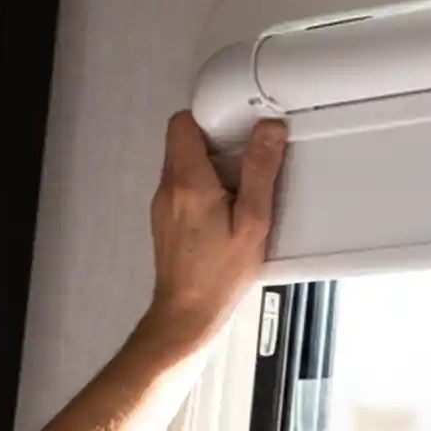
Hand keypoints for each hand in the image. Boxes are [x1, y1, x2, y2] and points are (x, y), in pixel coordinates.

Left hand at [141, 111, 285, 350]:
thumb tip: (268, 130)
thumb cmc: (220, 274)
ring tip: (241, 192)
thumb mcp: (253, 222)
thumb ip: (260, 172)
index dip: (210, 118)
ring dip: (211, 166)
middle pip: (183, 142)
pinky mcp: (164, 220)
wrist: (186, 312)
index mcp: (189, 181)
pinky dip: (203, 188)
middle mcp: (168, 187)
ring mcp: (162, 204)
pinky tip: (226, 213)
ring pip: (182, 165)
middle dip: (215, 142)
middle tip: (247, 160)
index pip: (183, 123)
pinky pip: (182, 188)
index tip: (238, 128)